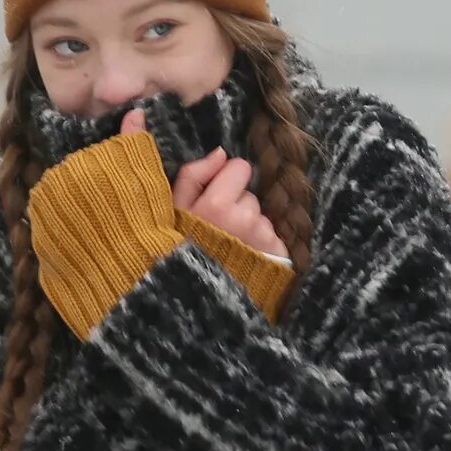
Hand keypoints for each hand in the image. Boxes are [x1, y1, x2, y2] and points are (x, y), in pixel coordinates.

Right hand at [171, 146, 287, 259]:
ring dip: (248, 224)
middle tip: (219, 228)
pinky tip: (244, 254)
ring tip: (230, 244)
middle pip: (249, 192)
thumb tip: (220, 152)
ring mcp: (262, 234)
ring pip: (259, 213)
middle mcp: (244, 216)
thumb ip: (193, 176)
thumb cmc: (180, 251)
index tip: (215, 197)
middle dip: (237, 204)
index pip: (239, 166)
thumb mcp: (174, 211)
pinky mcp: (277, 249)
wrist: (199, 297)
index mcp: (216, 204)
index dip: (226, 179)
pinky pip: (271, 232)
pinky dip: (260, 241)